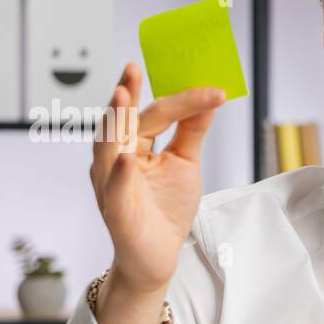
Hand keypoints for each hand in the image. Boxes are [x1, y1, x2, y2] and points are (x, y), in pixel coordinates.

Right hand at [90, 63, 224, 294]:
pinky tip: (125, 157)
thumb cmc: (166, 208)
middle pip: (123, 119)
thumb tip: (208, 98)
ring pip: (108, 146)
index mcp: (135, 142)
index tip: (214, 91)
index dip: (183, 99)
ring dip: (114, 120)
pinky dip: (118, 172)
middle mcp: (117, 157)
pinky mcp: (115, 208)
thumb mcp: (185, 163)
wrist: (158, 256)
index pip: (156, 112)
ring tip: (121, 95)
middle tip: (134, 66)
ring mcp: (111, 181)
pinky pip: (114, 187)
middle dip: (126, 91)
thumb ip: (192, 131)